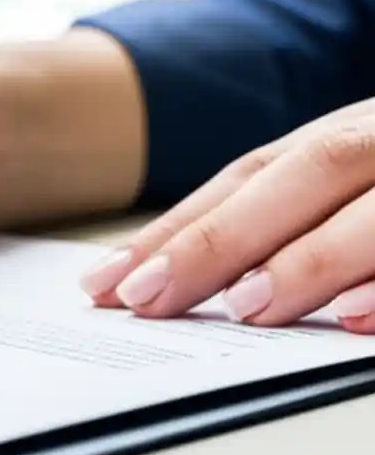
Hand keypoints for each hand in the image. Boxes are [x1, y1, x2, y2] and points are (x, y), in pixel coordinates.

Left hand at [80, 98, 374, 332]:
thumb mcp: (357, 176)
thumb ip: (290, 211)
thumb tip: (183, 276)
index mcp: (342, 137)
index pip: (247, 178)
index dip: (175, 228)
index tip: (105, 281)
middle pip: (300, 177)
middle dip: (217, 240)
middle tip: (145, 295)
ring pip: (373, 210)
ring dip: (305, 260)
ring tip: (242, 307)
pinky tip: (352, 317)